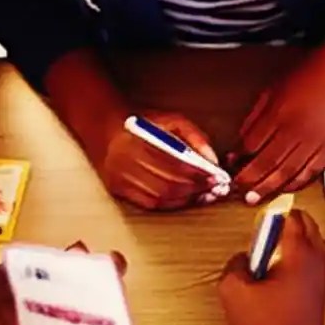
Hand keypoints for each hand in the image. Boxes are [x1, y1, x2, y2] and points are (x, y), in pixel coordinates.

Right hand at [95, 110, 220, 210]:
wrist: (108, 130)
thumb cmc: (145, 124)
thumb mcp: (172, 120)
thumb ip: (195, 137)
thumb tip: (212, 161)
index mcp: (138, 140)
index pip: (175, 163)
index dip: (198, 174)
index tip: (216, 176)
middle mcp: (124, 161)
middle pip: (168, 184)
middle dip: (196, 189)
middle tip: (215, 189)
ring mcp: (119, 178)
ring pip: (160, 197)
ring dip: (186, 199)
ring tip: (204, 195)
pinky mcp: (117, 190)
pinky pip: (150, 204)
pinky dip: (172, 204)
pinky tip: (186, 199)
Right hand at [218, 210, 324, 324]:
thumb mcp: (232, 290)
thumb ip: (235, 264)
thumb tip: (242, 259)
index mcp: (298, 254)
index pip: (292, 215)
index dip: (273, 214)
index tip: (260, 221)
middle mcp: (316, 263)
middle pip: (308, 225)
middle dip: (287, 223)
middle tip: (264, 236)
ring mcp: (321, 280)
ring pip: (314, 245)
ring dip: (294, 243)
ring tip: (270, 258)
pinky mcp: (320, 295)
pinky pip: (313, 265)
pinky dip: (299, 262)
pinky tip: (278, 279)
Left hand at [232, 44, 324, 203]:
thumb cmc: (312, 73)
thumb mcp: (274, 88)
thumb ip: (256, 115)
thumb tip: (242, 140)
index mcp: (278, 114)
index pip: (251, 144)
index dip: (238, 158)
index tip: (231, 164)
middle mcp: (295, 131)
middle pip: (266, 163)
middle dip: (249, 180)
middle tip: (237, 190)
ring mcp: (315, 141)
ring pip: (287, 172)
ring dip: (268, 187)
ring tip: (254, 198)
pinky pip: (311, 172)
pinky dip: (296, 183)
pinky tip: (284, 188)